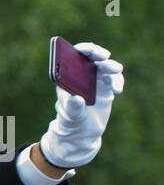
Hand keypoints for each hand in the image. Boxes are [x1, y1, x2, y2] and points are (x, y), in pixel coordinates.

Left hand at [38, 42, 124, 167]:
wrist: (82, 134)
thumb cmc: (70, 123)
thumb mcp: (70, 117)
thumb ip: (72, 108)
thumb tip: (75, 98)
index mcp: (67, 77)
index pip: (72, 57)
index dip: (80, 50)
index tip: (87, 49)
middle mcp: (82, 75)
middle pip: (90, 57)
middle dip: (97, 53)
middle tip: (104, 56)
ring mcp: (95, 81)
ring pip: (104, 66)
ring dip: (110, 67)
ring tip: (115, 70)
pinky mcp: (106, 88)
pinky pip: (114, 79)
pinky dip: (117, 82)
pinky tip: (118, 90)